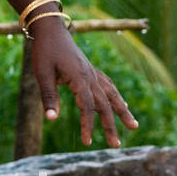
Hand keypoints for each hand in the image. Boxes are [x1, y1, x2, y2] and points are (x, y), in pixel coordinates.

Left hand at [30, 15, 138, 147]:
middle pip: (104, 105)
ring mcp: (93, 73)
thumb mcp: (42, 73)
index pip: (87, 106)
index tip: (87, 142)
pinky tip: (123, 105)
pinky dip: (116, 97)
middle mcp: (90, 76)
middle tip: (116, 146)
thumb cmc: (44, 51)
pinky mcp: (91, 71)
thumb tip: (52, 119)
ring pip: (112, 95)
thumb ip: (49, 96)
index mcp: (79, 78)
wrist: (51, 29)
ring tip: (134, 127)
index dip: (87, 125)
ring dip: (122, 112)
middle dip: (110, 126)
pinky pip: (109, 86)